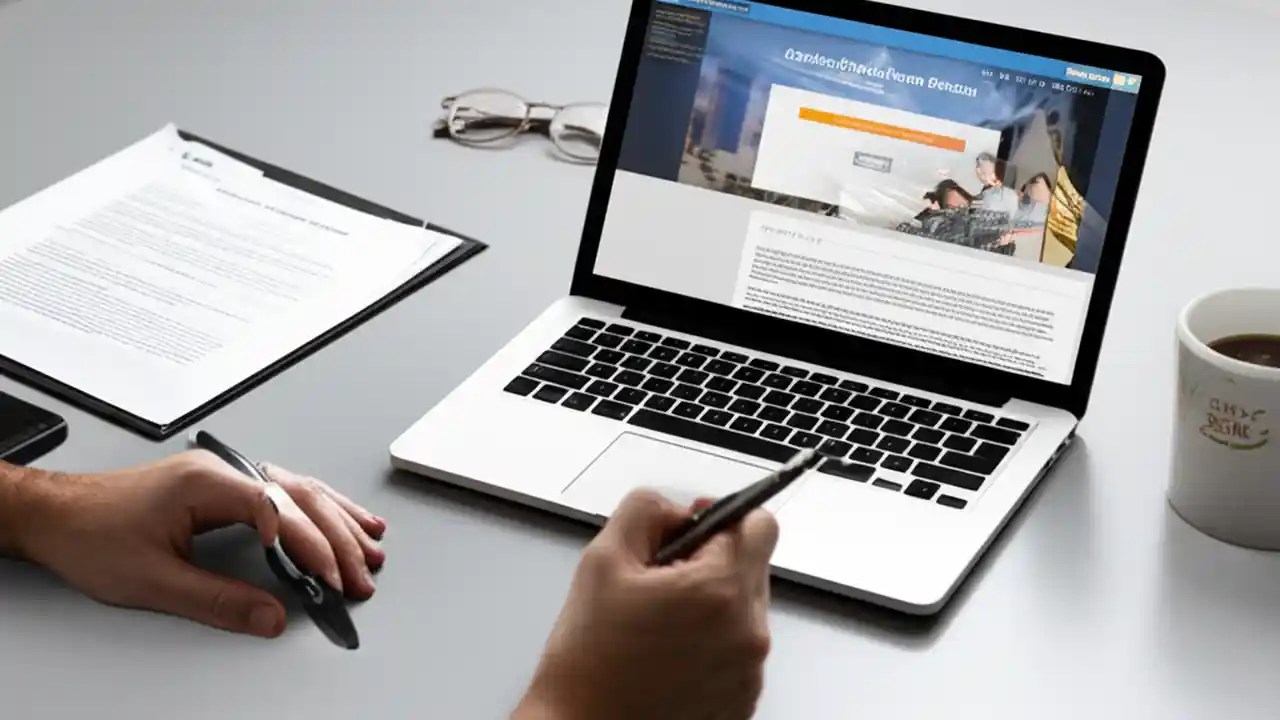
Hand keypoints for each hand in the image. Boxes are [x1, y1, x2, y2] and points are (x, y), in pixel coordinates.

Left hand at [14, 451, 385, 637]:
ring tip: (370, 549)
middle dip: (337, 538)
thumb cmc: (93, 534)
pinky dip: (319, 509)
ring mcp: (227, 475)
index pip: (278, 509)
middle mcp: (224, 471)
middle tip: (361, 575)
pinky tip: (342, 520)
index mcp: (208, 482)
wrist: (56, 515)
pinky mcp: (225, 487)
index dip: (310, 544)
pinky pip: (286, 493)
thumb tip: (271, 616)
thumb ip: (218, 600)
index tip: (330, 576)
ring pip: (300, 491)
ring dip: (338, 521)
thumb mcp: (154, 579)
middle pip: (300, 497)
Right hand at [514, 490, 779, 719]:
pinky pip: (740, 651)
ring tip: (660, 625)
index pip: (759, 524)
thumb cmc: (588, 661)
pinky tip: (669, 655)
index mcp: (718, 591)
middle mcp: (747, 633)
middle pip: (754, 565)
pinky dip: (713, 643)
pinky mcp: (743, 700)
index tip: (694, 527)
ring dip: (713, 604)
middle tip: (661, 581)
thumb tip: (677, 509)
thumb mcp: (602, 560)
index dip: (722, 517)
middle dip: (713, 561)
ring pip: (747, 609)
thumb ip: (646, 510)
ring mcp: (749, 672)